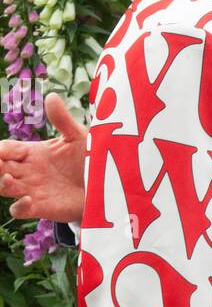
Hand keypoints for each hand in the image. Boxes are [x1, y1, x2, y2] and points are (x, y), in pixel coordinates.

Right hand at [0, 91, 86, 220]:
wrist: (106, 186)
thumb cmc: (90, 159)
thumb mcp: (77, 137)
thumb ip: (62, 120)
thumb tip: (51, 96)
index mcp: (32, 152)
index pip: (5, 149)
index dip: (1, 150)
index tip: (3, 151)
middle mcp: (28, 171)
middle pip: (0, 168)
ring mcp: (32, 190)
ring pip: (4, 187)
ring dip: (2, 183)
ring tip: (9, 179)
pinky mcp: (42, 208)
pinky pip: (19, 210)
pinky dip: (18, 207)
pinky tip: (27, 199)